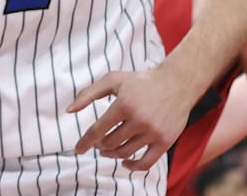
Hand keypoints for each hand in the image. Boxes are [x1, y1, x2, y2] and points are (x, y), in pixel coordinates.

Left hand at [69, 65, 193, 170]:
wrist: (176, 83)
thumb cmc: (141, 81)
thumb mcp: (113, 80)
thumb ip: (88, 94)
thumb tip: (69, 110)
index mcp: (124, 105)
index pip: (98, 130)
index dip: (85, 142)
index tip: (78, 149)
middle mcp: (139, 120)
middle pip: (111, 143)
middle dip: (100, 146)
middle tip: (98, 143)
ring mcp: (153, 132)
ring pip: (126, 152)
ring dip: (113, 154)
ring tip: (108, 150)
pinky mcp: (166, 141)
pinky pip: (146, 163)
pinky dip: (133, 166)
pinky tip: (125, 161)